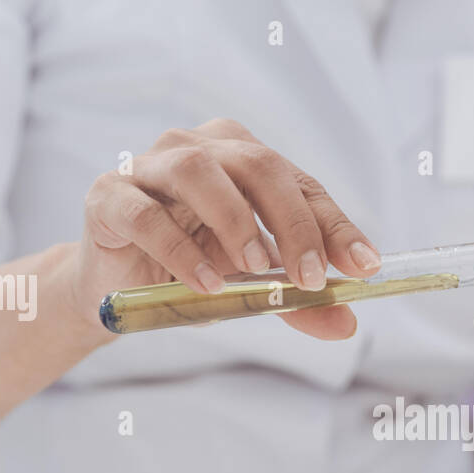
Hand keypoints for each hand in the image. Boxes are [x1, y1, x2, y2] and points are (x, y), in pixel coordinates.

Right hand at [70, 118, 379, 343]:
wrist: (113, 289)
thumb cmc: (188, 269)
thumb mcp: (250, 287)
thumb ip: (295, 301)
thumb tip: (346, 323)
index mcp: (241, 157)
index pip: (300, 184)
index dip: (335, 225)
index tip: (365, 267)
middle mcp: (197, 148)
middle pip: (257, 166)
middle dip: (293, 223)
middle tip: (311, 278)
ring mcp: (148, 167)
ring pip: (198, 172)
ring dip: (236, 221)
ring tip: (256, 268)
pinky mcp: (108, 197)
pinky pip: (146, 215)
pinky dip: (181, 251)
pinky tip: (205, 284)